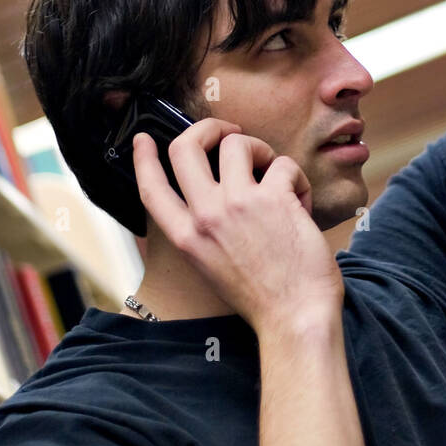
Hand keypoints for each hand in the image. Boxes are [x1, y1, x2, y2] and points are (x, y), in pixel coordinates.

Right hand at [132, 119, 344, 332]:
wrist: (295, 317)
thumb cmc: (262, 296)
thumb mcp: (212, 265)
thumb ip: (203, 230)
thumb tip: (212, 191)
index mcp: (186, 237)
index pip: (151, 189)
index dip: (143, 159)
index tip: (144, 139)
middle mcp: (206, 216)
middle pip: (186, 147)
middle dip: (209, 128)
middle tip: (230, 133)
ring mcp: (238, 204)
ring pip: (237, 143)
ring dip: (260, 150)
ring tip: (273, 172)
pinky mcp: (274, 198)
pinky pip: (283, 163)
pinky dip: (296, 178)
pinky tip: (301, 201)